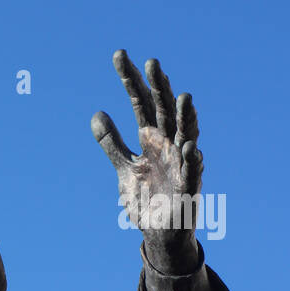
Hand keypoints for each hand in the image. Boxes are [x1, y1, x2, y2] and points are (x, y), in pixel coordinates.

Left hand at [91, 50, 202, 269]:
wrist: (160, 235)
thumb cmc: (147, 198)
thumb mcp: (124, 167)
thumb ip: (112, 142)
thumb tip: (97, 113)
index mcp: (151, 139)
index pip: (140, 103)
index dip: (130, 81)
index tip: (119, 55)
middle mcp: (169, 146)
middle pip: (164, 111)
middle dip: (158, 88)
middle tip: (150, 62)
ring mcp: (181, 165)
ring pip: (186, 136)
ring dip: (186, 117)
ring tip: (182, 97)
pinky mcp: (188, 189)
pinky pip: (192, 174)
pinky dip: (192, 162)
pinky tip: (190, 148)